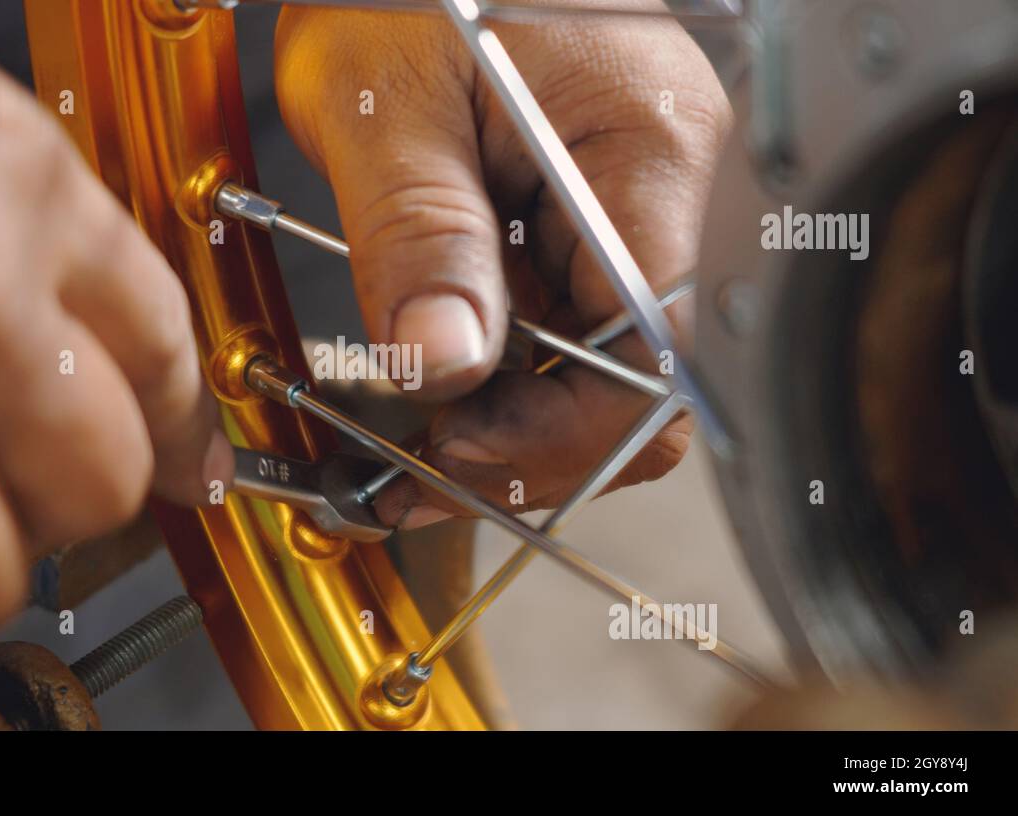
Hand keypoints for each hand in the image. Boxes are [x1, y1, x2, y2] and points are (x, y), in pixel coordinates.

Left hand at [274, 1, 729, 527]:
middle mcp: (667, 190)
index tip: (454, 447)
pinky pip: (566, 328)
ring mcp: (631, 212)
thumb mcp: (387, 103)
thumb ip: (419, 234)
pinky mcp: (587, 224)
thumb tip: (441, 369)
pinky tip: (437, 388)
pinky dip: (502, 374)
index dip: (560, 428)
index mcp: (648, 151)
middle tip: (420, 472)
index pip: (653, 351)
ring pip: (598, 368)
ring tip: (409, 443)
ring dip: (507, 421)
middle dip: (530, 446)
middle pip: (637, 380)